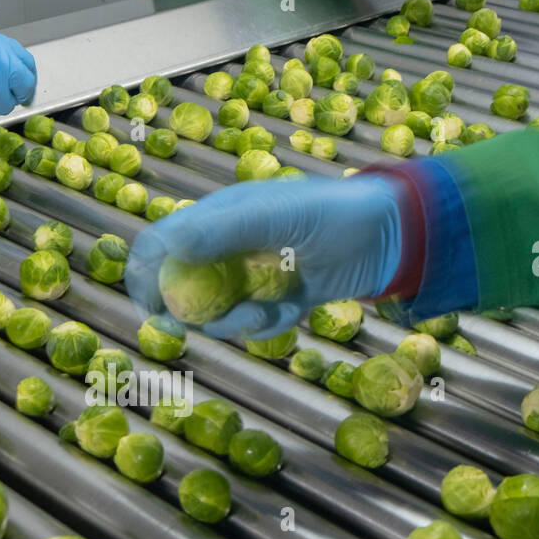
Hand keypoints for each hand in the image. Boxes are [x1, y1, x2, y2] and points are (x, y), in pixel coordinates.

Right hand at [125, 175, 401, 339]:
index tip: (150, 305)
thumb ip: (223, 230)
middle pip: (184, 287)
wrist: (391, 236)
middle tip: (201, 326)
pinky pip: (256, 323)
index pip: (163, 243)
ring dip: (236, 322)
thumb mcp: (277, 217)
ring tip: (266, 314)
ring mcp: (253, 275)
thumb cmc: (333, 212)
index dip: (147, 273)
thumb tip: (167, 247)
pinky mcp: (278, 299)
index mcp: (219, 218)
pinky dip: (269, 325)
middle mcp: (229, 247)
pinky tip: (293, 310)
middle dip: (192, 311)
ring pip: (219, 312)